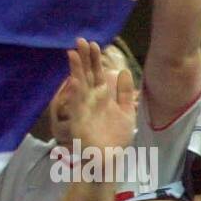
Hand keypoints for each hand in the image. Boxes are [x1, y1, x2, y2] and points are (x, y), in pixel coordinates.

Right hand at [63, 38, 135, 152]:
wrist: (108, 160)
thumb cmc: (116, 138)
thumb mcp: (127, 113)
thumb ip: (126, 93)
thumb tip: (124, 71)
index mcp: (103, 97)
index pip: (97, 74)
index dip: (95, 60)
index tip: (95, 44)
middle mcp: (92, 99)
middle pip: (87, 74)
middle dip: (84, 58)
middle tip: (82, 40)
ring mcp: (84, 107)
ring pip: (80, 84)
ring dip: (76, 68)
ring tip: (73, 51)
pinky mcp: (79, 118)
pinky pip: (77, 102)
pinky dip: (76, 89)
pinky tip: (76, 77)